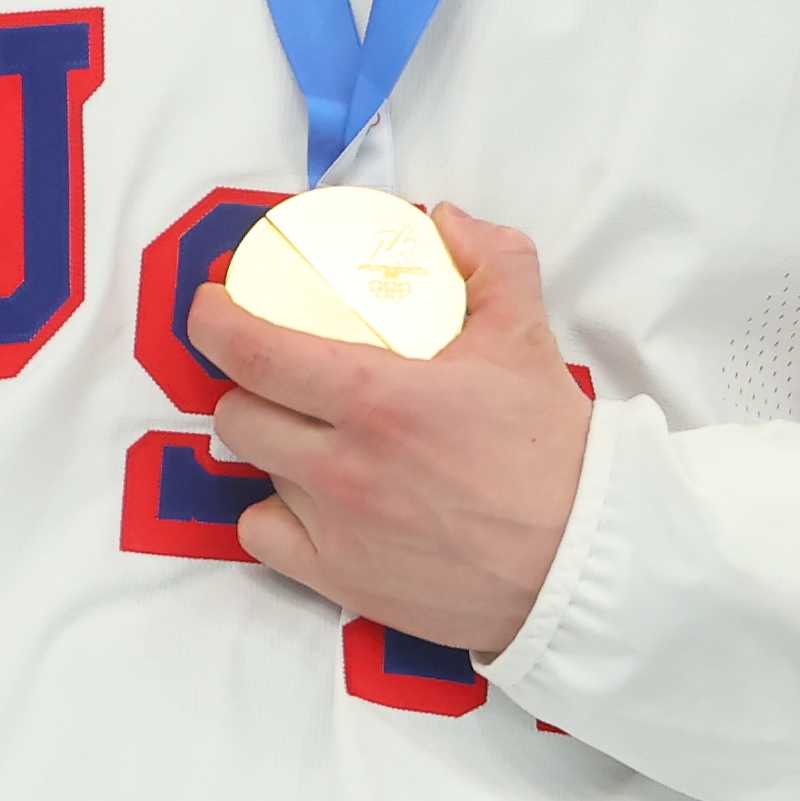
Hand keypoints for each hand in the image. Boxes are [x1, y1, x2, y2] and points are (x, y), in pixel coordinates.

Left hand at [189, 203, 595, 655]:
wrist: (587, 564)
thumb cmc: (553, 454)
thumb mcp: (527, 339)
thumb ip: (492, 261)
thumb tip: (446, 219)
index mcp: (374, 396)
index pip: (249, 350)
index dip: (212, 320)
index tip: (212, 305)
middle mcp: (341, 465)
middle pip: (239, 412)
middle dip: (248, 385)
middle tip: (279, 375)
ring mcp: (336, 528)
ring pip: (254, 470)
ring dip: (272, 447)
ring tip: (312, 435)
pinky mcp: (341, 581)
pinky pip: (262, 536)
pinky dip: (275, 515)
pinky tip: (310, 501)